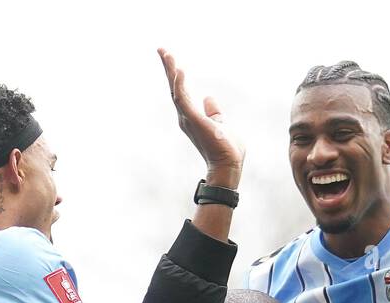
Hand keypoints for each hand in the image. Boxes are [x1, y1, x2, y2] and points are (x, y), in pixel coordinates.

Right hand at [158, 48, 243, 185]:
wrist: (228, 166)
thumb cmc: (225, 150)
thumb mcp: (220, 123)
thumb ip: (213, 112)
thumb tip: (209, 98)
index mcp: (191, 117)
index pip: (181, 92)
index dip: (175, 75)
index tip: (171, 59)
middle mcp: (185, 117)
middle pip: (174, 88)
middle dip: (168, 68)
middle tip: (161, 49)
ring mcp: (188, 118)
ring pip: (175, 90)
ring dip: (170, 71)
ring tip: (166, 53)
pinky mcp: (194, 120)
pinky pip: (183, 99)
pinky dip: (180, 84)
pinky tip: (178, 70)